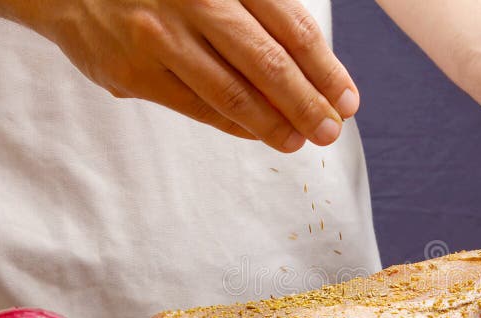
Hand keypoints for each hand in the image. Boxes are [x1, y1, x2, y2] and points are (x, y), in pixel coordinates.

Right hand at [23, 0, 358, 150]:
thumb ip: (259, 11)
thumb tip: (315, 70)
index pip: (292, 27)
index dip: (325, 69)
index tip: (347, 100)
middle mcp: (193, 0)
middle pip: (268, 63)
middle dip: (307, 104)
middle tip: (330, 130)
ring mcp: (159, 38)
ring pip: (232, 93)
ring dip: (274, 124)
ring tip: (298, 140)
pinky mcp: (133, 73)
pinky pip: (197, 107)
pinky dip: (234, 124)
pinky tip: (257, 133)